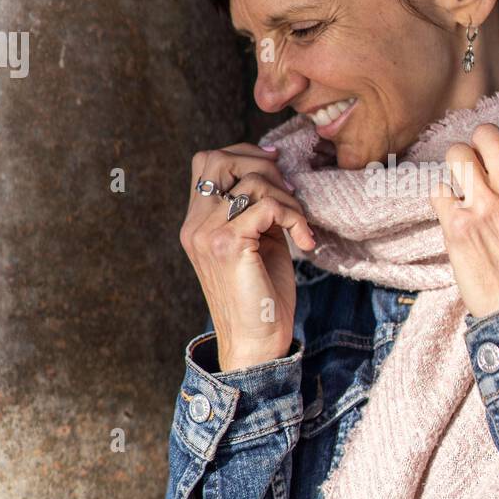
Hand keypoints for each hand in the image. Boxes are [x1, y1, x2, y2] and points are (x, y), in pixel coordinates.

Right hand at [180, 142, 315, 370]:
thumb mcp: (257, 241)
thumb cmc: (261, 296)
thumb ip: (257, 207)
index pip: (206, 160)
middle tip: (291, 192)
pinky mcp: (228, 244)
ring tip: (301, 225)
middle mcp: (194, 225)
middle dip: (262, 164)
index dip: (244, 154)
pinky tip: (304, 241)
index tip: (278, 169)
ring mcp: (207, 233)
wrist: (255, 344)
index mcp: (196, 223)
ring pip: (251, 181)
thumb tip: (276, 170)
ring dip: (288, 198)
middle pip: (218, 158)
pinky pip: (267, 205)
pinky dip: (294, 217)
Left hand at [429, 124, 498, 320]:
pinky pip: (438, 190)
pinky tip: (453, 214)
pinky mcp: (459, 226)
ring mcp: (486, 204)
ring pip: (456, 154)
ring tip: (461, 188)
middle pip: (484, 134)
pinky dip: (443, 199)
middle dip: (478, 149)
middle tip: (476, 170)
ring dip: (456, 168)